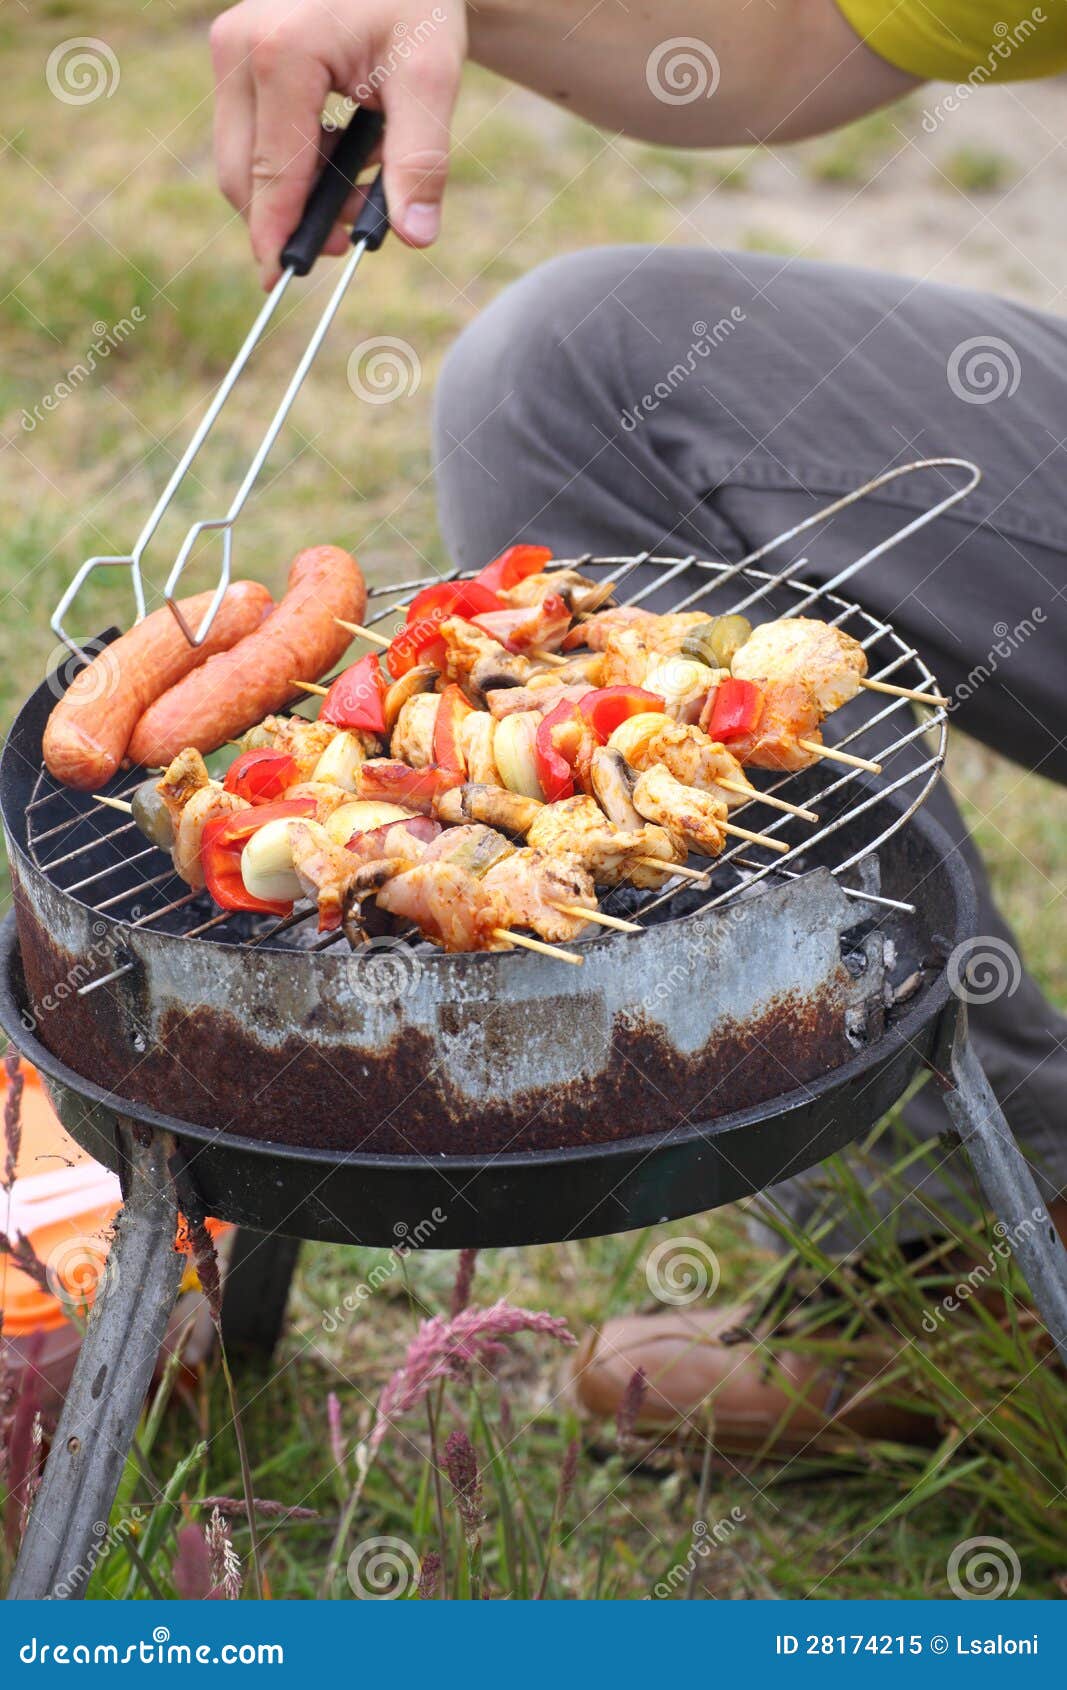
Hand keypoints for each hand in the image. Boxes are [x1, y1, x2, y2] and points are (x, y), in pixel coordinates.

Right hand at [210, 0, 466, 285]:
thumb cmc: (415, 0)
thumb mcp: (431, 75)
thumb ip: (422, 159)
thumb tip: (415, 236)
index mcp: (280, 52)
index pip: (273, 173)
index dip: (280, 234)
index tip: (281, 282)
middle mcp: (237, 47)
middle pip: (242, 175)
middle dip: (295, 218)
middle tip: (359, 228)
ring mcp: (229, 49)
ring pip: (243, 161)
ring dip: (297, 193)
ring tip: (365, 179)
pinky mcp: (233, 55)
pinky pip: (250, 136)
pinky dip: (291, 163)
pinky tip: (344, 153)